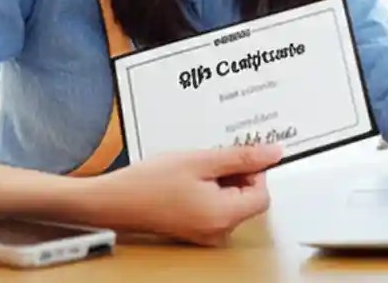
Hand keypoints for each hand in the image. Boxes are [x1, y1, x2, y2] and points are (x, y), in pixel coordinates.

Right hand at [92, 145, 282, 245]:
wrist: (114, 201)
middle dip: (235, 175)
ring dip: (220, 182)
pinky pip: (216, 208)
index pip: (262, 194)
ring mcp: (207, 234)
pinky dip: (209, 191)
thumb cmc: (150, 183)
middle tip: (209, 161)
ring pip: (231, 202)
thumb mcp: (201, 160)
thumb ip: (241, 158)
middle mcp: (219, 231)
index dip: (253, 171)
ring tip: (194, 171)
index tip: (234, 157)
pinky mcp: (196, 231)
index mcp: (224, 216)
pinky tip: (188, 180)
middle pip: (248, 199)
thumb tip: (273, 154)